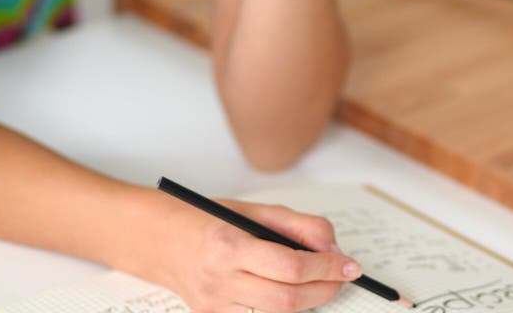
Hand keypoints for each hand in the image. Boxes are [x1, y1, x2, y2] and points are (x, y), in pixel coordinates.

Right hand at [128, 189, 360, 312]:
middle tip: (343, 278)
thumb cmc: (211, 219)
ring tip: (321, 284)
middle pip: (287, 301)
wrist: (161, 240)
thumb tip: (332, 247)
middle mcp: (221, 280)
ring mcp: (214, 307)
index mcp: (232, 245)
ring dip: (308, 302)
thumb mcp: (255, 210)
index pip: (291, 267)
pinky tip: (292, 295)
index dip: (327, 268)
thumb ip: (297, 226)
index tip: (350, 264)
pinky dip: (282, 310)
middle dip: (325, 290)